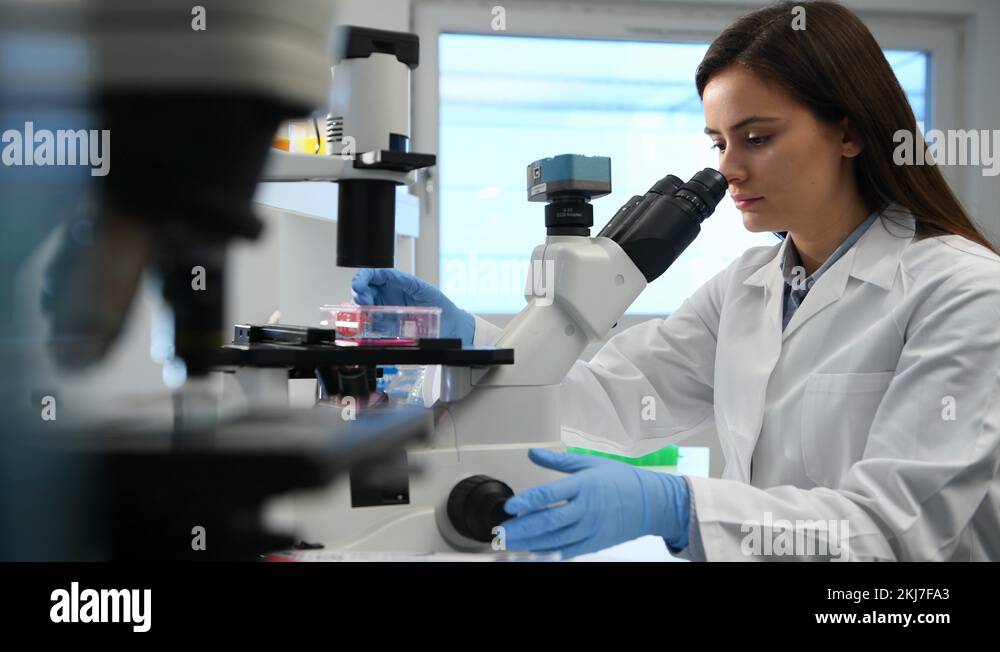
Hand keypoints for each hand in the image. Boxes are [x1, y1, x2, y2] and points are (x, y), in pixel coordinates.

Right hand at [350, 268, 475, 344]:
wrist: (450, 324)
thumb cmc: (439, 304)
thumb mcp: (421, 288)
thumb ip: (405, 281)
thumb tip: (389, 275)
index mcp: (396, 281)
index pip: (373, 274)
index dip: (362, 277)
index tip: (359, 285)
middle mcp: (389, 294)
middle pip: (364, 289)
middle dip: (359, 294)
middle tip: (364, 302)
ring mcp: (387, 309)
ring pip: (365, 306)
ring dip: (361, 308)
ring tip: (368, 313)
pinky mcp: (389, 325)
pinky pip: (373, 323)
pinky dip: (368, 323)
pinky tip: (372, 324)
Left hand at [501, 448, 690, 558]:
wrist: (650, 503)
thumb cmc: (620, 480)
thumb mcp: (589, 463)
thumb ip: (557, 462)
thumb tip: (532, 453)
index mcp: (583, 486)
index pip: (549, 495)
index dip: (526, 502)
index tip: (509, 506)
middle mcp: (585, 509)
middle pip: (547, 522)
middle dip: (521, 529)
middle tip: (501, 531)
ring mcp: (589, 529)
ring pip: (554, 540)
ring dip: (529, 543)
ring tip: (509, 543)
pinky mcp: (593, 543)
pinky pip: (567, 551)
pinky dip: (548, 554)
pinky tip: (532, 553)